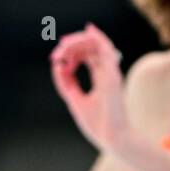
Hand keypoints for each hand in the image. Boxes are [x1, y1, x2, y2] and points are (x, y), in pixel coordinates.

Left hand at [50, 23, 132, 152]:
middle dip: (71, 45)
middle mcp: (107, 71)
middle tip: (56, 53)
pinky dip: (96, 38)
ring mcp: (111, 72)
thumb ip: (66, 82)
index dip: (72, 51)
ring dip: (78, 41)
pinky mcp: (113, 74)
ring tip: (63, 46)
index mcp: (101, 77)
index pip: (88, 54)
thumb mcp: (74, 98)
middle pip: (91, 46)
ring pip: (97, 43)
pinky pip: (106, 49)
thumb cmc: (97, 122)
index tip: (57, 59)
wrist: (112, 138)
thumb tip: (57, 65)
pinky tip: (87, 32)